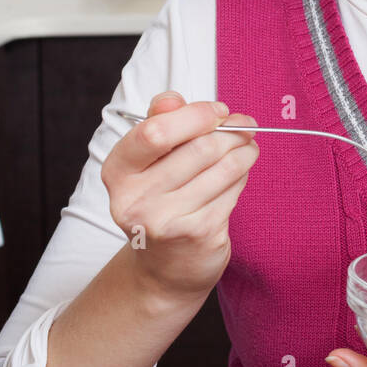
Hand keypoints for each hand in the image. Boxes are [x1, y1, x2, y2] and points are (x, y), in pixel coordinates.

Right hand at [102, 90, 258, 299]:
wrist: (165, 267)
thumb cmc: (162, 201)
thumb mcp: (150, 160)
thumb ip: (161, 122)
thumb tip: (173, 99)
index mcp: (118, 171)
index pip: (155, 131)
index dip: (196, 115)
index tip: (219, 111)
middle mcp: (134, 199)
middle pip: (199, 148)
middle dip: (230, 133)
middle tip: (245, 128)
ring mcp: (165, 221)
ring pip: (222, 168)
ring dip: (243, 152)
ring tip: (248, 148)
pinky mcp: (197, 235)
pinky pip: (231, 191)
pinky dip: (241, 178)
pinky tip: (238, 177)